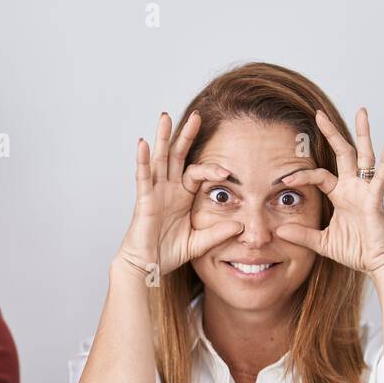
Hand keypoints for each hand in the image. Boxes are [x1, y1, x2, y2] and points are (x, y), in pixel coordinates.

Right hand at [117, 110, 243, 279]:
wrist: (147, 267)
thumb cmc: (168, 253)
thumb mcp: (200, 242)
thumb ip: (218, 233)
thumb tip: (241, 226)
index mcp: (182, 196)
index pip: (198, 172)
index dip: (213, 169)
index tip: (228, 171)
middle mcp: (168, 189)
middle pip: (177, 156)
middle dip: (186, 135)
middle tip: (196, 115)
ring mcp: (154, 192)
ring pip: (159, 159)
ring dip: (162, 138)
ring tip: (165, 117)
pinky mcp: (144, 200)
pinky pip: (143, 177)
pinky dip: (142, 160)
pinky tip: (143, 144)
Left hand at [274, 107, 383, 275]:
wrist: (376, 263)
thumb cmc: (355, 250)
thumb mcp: (322, 243)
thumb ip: (302, 235)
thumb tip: (279, 230)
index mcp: (340, 195)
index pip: (319, 176)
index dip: (302, 176)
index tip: (284, 179)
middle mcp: (353, 187)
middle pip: (343, 154)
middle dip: (331, 133)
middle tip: (320, 114)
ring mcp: (366, 190)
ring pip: (364, 156)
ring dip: (363, 134)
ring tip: (362, 112)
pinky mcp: (376, 199)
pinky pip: (381, 177)